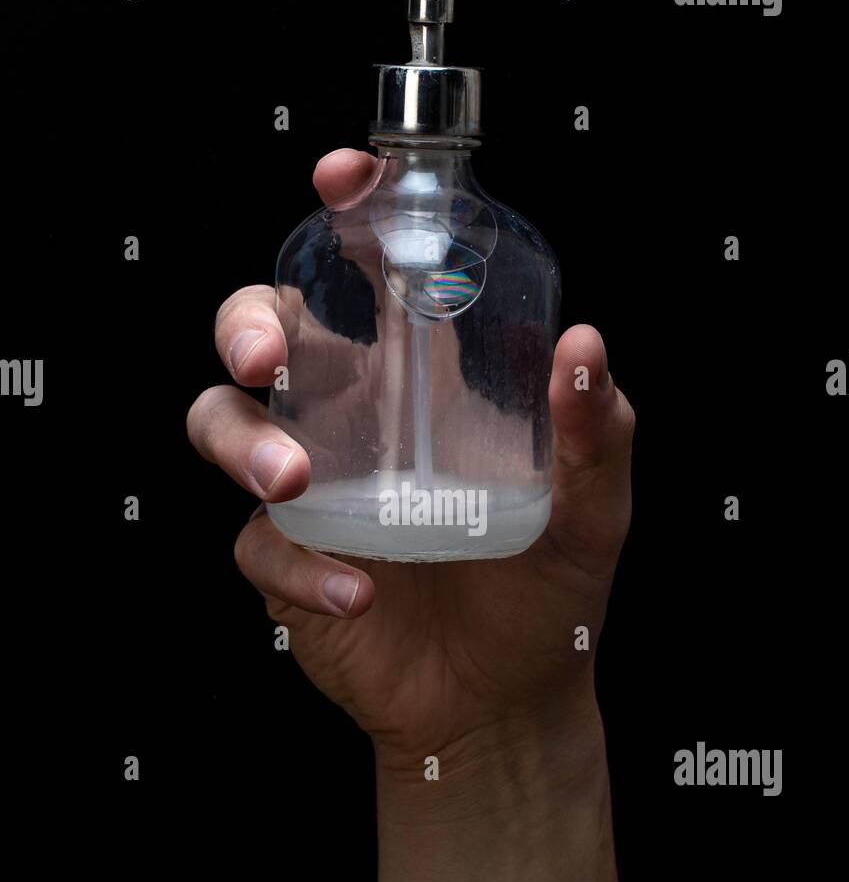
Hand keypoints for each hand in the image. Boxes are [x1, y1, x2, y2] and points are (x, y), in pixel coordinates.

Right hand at [187, 148, 635, 773]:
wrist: (505, 701)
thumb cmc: (545, 591)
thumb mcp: (591, 510)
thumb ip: (595, 433)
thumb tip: (586, 346)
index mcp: (413, 383)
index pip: (359, 280)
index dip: (340, 219)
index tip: (342, 180)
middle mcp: (348, 419)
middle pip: (257, 331)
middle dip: (245, 323)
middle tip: (269, 355)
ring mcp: (307, 490)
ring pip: (220, 423)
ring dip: (244, 442)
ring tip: (296, 482)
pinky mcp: (284, 562)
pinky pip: (259, 545)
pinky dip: (301, 565)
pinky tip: (361, 591)